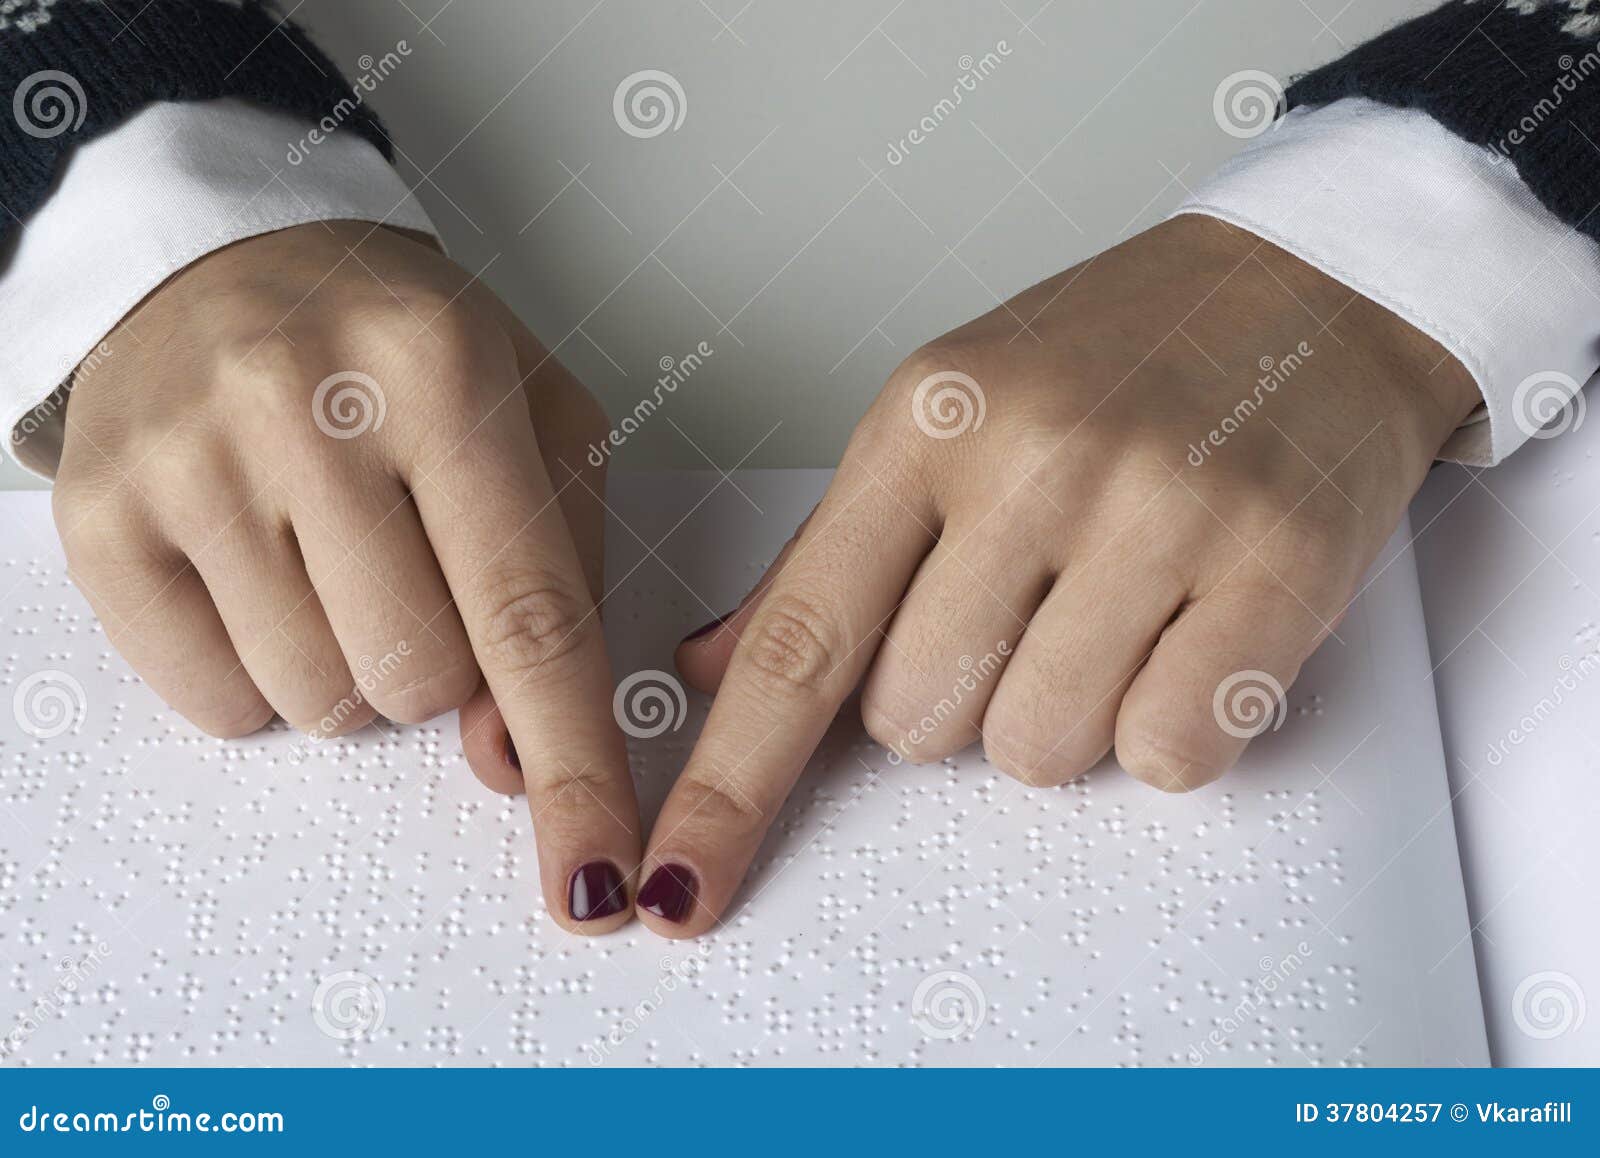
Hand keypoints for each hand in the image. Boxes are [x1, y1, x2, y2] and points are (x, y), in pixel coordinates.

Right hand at [55, 222, 638, 931]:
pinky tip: (264, 574)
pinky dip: (263, 673)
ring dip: (355, 670)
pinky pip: (214, 704)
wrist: (224, 264)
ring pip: (319, 703)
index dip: (574, 760)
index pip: (529, 612)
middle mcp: (303, 404)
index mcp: (440, 372)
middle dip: (444, 666)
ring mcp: (186, 463)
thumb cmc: (407, 355)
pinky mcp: (100, 522)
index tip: (596, 879)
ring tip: (336, 558)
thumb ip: (566, 581)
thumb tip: (512, 757)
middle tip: (417, 570)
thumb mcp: (537, 421)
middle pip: (418, 680)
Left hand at [652, 214, 1478, 936]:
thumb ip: (828, 554)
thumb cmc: (1114, 358)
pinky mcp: (1279, 565)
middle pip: (916, 724)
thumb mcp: (946, 413)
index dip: (730, 782)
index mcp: (923, 419)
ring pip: (1036, 752)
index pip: (801, 639)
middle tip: (1033, 601)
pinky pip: (1169, 753)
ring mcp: (1159, 508)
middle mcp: (1031, 457)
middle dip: (958, 699)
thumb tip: (711, 670)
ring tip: (1119, 607)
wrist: (1314, 284)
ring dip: (1065, 715)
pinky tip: (1193, 632)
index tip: (681, 883)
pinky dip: (1172, 725)